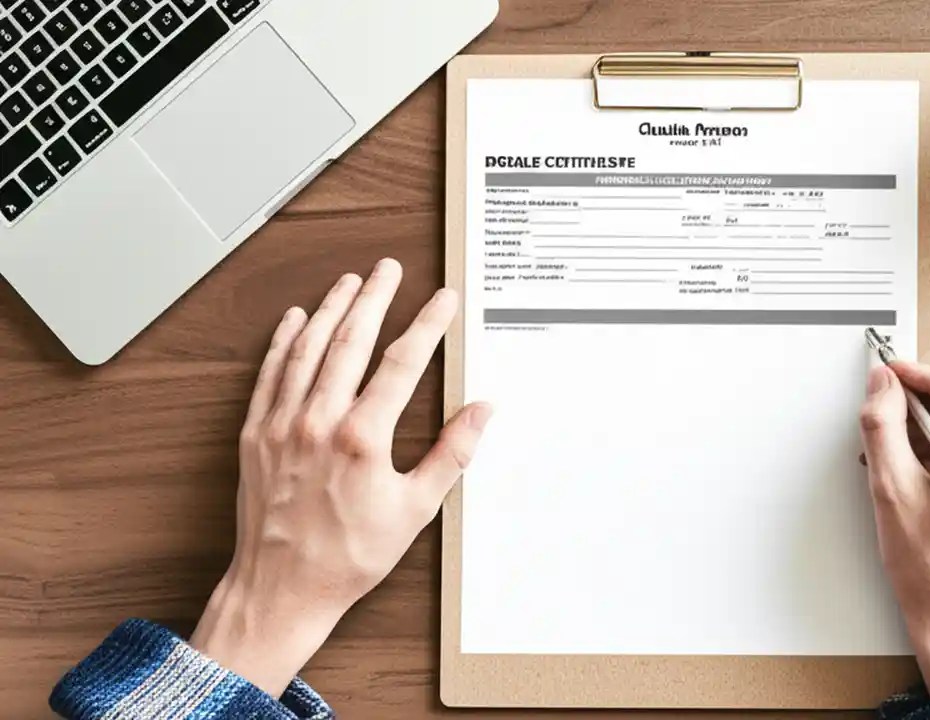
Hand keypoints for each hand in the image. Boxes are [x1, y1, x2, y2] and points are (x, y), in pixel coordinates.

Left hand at [190, 259, 491, 695]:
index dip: (427, 324)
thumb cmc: (349, 556)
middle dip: (374, 298)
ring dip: (330, 309)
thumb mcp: (416, 510)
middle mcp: (318, 421)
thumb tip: (482, 412)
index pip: (401, 363)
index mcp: (362, 438)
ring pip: (308, 348)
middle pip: (351, 341)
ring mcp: (281, 424)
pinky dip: (283, 342)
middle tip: (389, 269)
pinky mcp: (255, 435)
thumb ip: (452, 454)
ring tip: (349, 282)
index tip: (442, 299)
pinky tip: (295, 320)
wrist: (281, 589)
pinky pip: (270, 374)